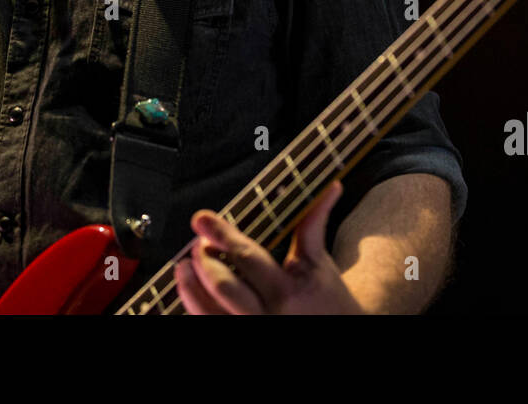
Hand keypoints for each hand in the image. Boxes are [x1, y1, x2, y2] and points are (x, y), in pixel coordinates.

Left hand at [174, 180, 364, 313]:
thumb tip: (330, 188)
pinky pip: (209, 324)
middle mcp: (269, 315)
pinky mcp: (243, 339)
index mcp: (288, 289)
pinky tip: (192, 291)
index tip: (201, 219)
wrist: (343, 328)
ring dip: (191, 286)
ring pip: (209, 311)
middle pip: (223, 285)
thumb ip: (314, 223)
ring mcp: (254, 330)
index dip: (221, 235)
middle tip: (198, 245)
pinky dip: (195, 306)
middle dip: (204, 261)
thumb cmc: (327, 296)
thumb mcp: (319, 261)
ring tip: (184, 267)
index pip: (247, 257)